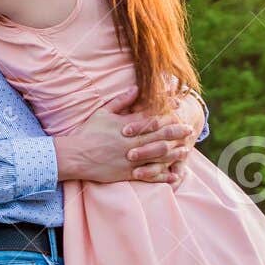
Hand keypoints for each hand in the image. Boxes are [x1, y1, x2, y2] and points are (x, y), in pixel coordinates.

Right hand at [53, 87, 195, 184]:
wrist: (75, 156)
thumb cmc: (88, 133)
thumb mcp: (103, 113)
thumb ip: (121, 101)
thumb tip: (136, 88)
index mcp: (127, 127)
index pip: (151, 117)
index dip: (167, 112)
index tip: (179, 108)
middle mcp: (132, 143)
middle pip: (159, 137)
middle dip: (176, 133)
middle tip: (189, 130)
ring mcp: (131, 159)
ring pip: (157, 156)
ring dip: (173, 153)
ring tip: (185, 150)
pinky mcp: (127, 173)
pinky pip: (149, 175)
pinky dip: (162, 176)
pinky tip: (174, 176)